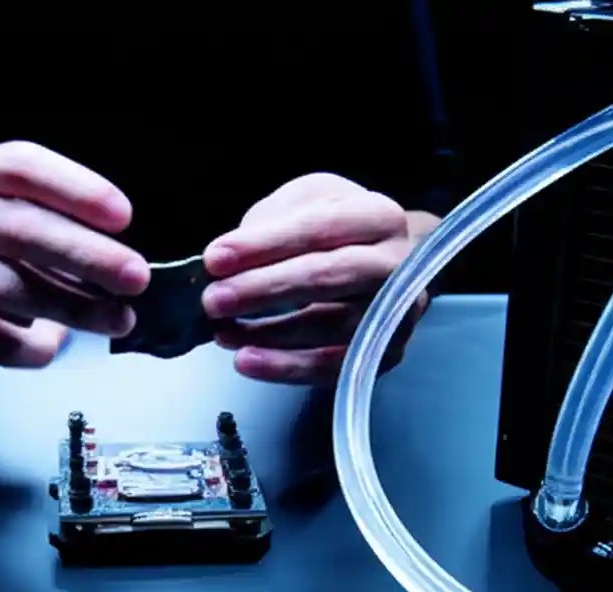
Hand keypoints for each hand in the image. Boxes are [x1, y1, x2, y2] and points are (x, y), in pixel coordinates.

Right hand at [0, 141, 149, 365]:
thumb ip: (50, 210)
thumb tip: (119, 253)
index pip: (26, 168)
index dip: (78, 190)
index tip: (123, 216)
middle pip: (23, 230)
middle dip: (89, 257)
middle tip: (135, 277)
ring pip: (15, 289)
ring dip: (77, 308)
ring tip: (119, 318)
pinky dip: (36, 345)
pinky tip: (56, 340)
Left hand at [202, 173, 435, 384]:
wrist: (382, 261)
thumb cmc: (335, 231)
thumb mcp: (304, 203)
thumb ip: (269, 223)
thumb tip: (225, 259)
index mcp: (377, 216)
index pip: (320, 227)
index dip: (264, 244)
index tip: (216, 258)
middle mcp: (396, 265)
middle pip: (329, 276)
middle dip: (264, 289)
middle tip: (215, 299)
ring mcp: (397, 312)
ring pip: (330, 326)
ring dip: (269, 333)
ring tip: (223, 331)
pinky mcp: (384, 353)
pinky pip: (333, 366)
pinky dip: (286, 367)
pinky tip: (249, 359)